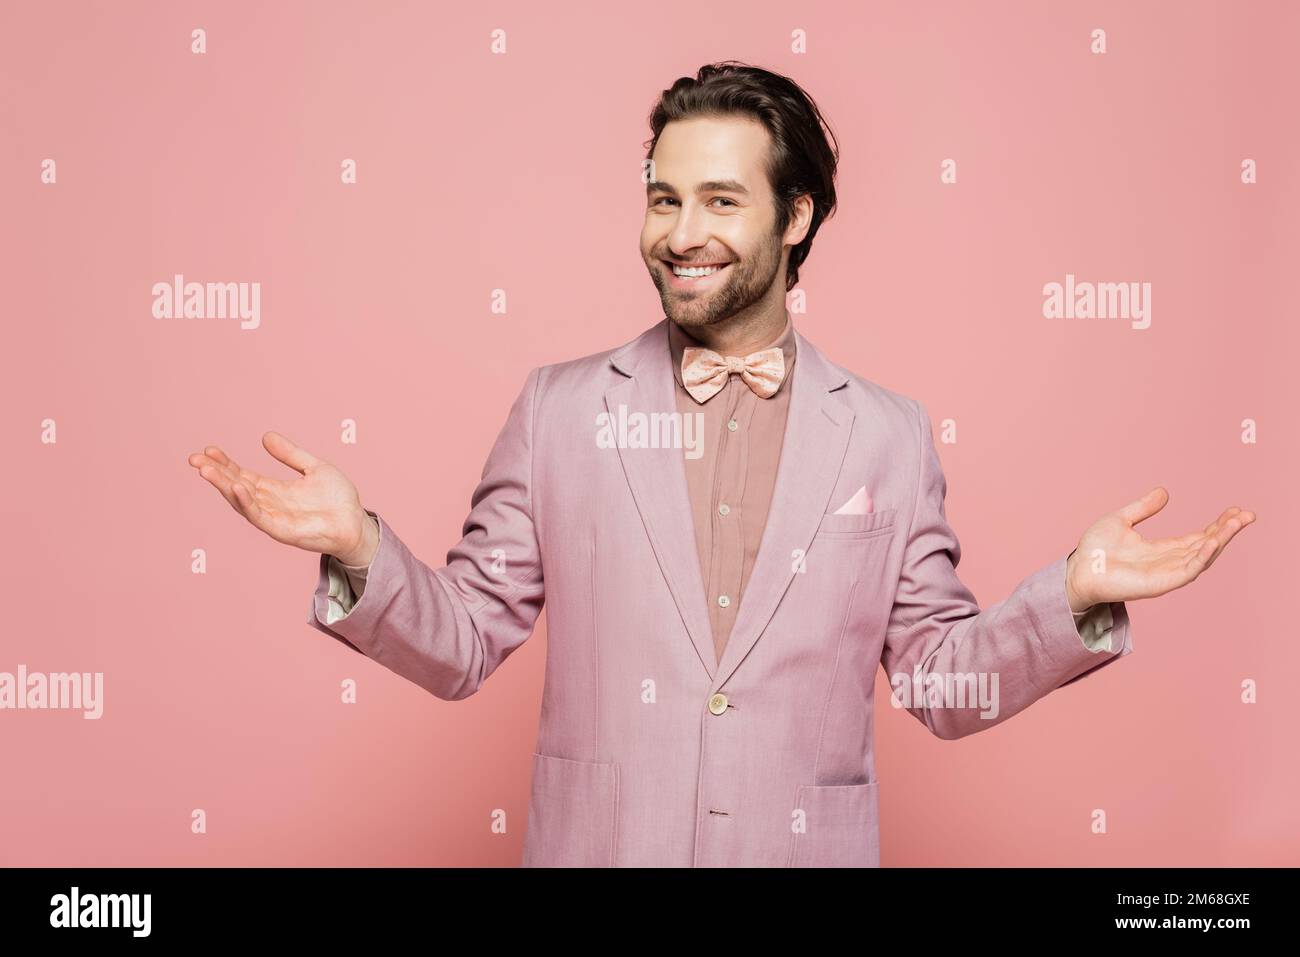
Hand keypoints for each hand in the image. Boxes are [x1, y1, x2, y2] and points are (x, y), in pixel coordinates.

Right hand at [187, 431, 378, 565]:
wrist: (357, 522)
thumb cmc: (338, 499)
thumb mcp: (313, 467)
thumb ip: (290, 454)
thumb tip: (265, 436)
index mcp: (274, 490)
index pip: (243, 475)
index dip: (226, 463)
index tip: (209, 450)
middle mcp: (269, 504)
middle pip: (235, 487)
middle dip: (216, 474)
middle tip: (195, 459)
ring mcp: (274, 518)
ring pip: (242, 502)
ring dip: (223, 486)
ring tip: (206, 470)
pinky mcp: (282, 530)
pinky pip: (259, 516)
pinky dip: (246, 503)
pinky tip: (236, 488)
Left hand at [1065, 486, 1254, 611]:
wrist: (1078, 570)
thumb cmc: (1095, 550)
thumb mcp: (1121, 520)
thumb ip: (1143, 508)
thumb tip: (1164, 492)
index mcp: (1161, 549)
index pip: (1198, 537)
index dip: (1218, 525)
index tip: (1235, 511)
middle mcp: (1168, 562)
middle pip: (1206, 546)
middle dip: (1227, 531)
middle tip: (1246, 515)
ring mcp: (1165, 574)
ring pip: (1202, 557)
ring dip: (1220, 541)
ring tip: (1236, 523)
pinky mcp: (1159, 583)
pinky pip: (1186, 571)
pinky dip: (1201, 557)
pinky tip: (1212, 542)